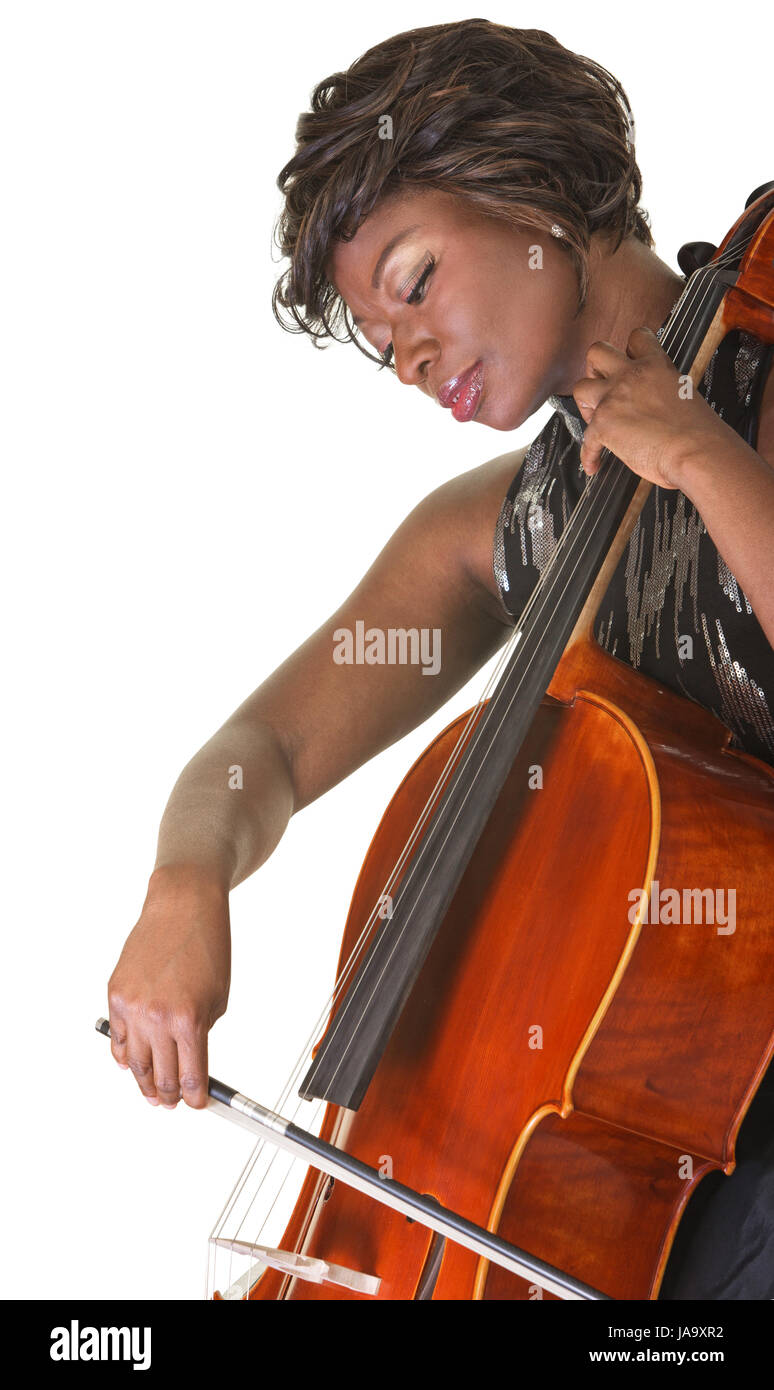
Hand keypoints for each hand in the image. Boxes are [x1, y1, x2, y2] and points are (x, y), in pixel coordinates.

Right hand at [107, 864, 230, 1109]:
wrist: (182, 906)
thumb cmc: (206, 946)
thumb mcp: (218, 997)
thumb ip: (201, 1033)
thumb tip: (189, 1062)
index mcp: (189, 1019)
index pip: (191, 1077)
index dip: (195, 1098)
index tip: (198, 1104)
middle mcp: (157, 1017)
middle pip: (160, 1076)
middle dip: (169, 1096)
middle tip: (172, 1104)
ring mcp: (132, 1007)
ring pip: (134, 1063)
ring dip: (144, 1083)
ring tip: (152, 1092)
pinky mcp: (116, 994)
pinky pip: (117, 1037)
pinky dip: (123, 1055)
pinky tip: (130, 1065)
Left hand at [572, 326, 739, 487]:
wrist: (696, 451)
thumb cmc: (699, 433)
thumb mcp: (685, 393)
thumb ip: (662, 389)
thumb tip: (654, 402)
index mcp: (656, 366)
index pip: (636, 338)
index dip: (627, 350)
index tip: (626, 363)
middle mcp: (632, 376)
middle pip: (597, 352)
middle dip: (594, 368)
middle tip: (602, 386)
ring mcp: (614, 398)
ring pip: (580, 387)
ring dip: (585, 404)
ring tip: (595, 419)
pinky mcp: (603, 424)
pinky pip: (586, 440)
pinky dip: (589, 455)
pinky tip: (595, 463)